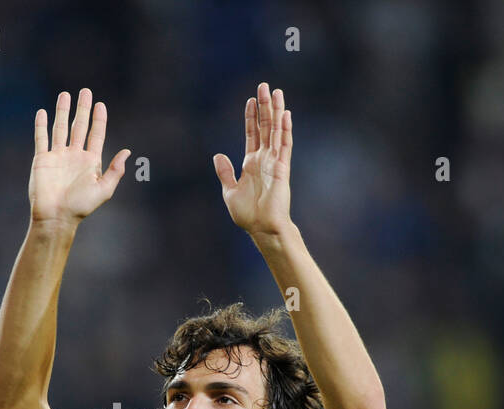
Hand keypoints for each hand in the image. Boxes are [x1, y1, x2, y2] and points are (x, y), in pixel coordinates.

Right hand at [30, 88, 130, 226]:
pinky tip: (43, 112)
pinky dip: (41, 125)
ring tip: (65, 94)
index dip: (99, 120)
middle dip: (82, 109)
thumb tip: (128, 152)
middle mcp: (74, 156)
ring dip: (63, 111)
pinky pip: (41, 138)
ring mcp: (58, 156)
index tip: (100, 105)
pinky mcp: (42, 159)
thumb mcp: (103, 190)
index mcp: (90, 161)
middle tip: (85, 91)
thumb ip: (115, 170)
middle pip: (79, 126)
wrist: (56, 217)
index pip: (96, 135)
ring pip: (61, 128)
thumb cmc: (81, 207)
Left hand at [213, 82, 292, 237]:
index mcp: (251, 163)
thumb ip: (225, 172)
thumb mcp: (229, 191)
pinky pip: (284, 145)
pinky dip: (285, 130)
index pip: (252, 134)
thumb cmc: (247, 214)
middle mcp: (264, 159)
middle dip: (264, 107)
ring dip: (276, 112)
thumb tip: (218, 155)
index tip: (250, 100)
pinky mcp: (282, 168)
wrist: (261, 228)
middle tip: (264, 86)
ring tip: (276, 92)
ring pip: (276, 131)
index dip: (250, 117)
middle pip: (264, 127)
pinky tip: (286, 114)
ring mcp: (274, 162)